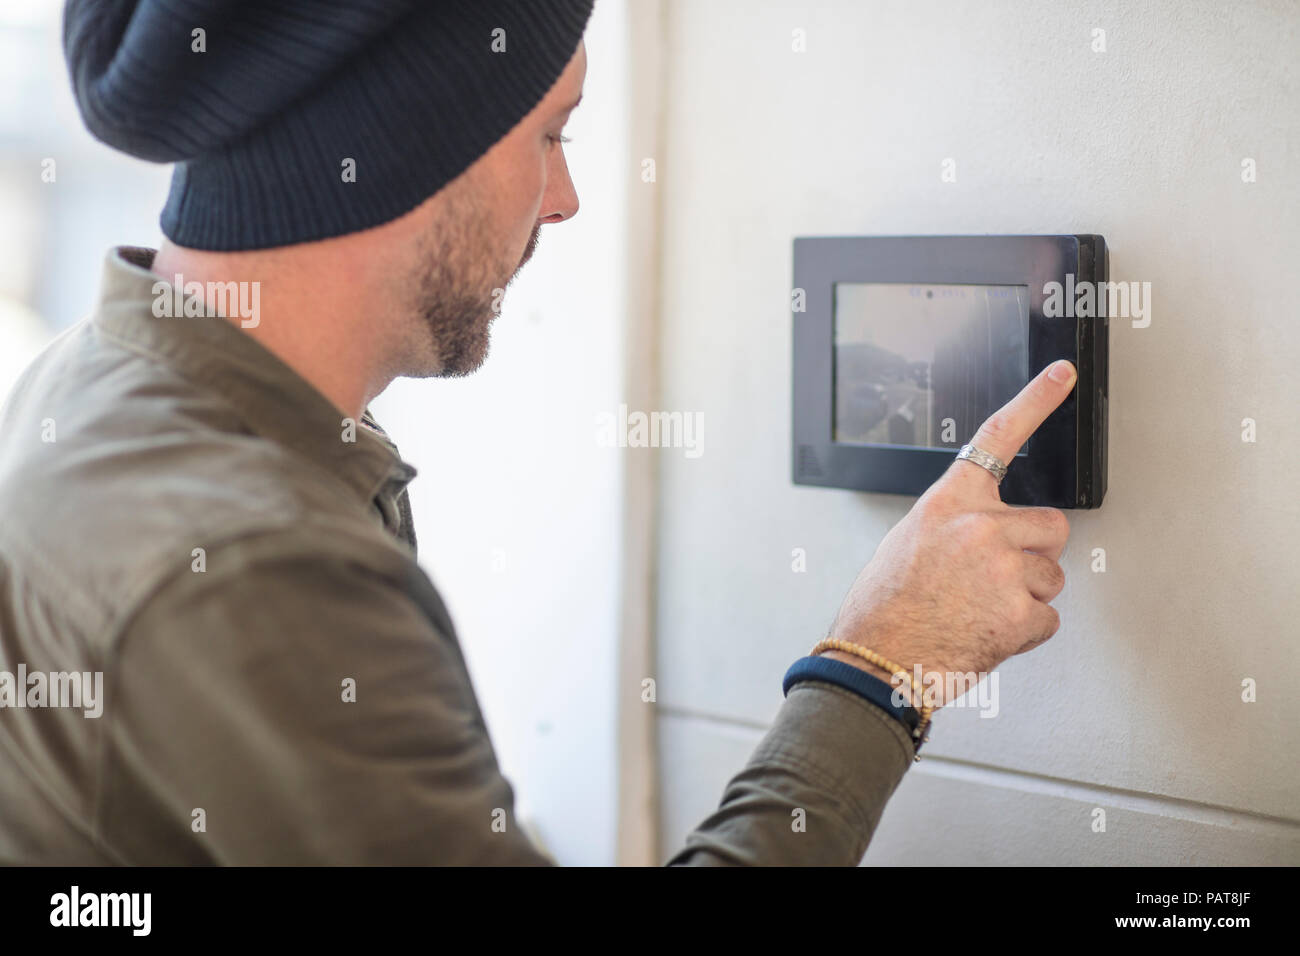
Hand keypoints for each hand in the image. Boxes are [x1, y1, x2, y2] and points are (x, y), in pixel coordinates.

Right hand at [823, 360, 1076, 707]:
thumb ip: (955, 526)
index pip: (997, 438)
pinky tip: (985, 633)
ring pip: (1052, 577)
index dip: (1035, 400)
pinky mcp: (1019, 613)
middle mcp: (980, 527)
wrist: (876, 662)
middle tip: (993, 580)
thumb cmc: (883, 609)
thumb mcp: (908, 543)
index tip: (1063, 374)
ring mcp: (1003, 568)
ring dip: (1025, 597)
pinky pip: (1047, 619)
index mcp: (948, 503)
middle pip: (1050, 527)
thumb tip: (990, 534)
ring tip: (978, 611)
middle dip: (1033, 554)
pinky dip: (1023, 633)